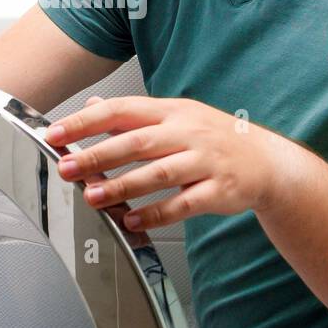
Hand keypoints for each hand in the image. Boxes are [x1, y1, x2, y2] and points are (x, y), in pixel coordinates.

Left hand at [44, 95, 303, 230]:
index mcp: (173, 111)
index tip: (57, 134)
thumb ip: (134, 115)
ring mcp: (206, 161)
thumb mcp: (177, 116)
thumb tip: (92, 106)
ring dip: (123, 186)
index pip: (122, 110)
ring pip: (158, 173)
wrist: (269, 162)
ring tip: (93, 197)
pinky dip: (156, 213)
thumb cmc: (215, 139)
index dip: (87, 122)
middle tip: (67, 168)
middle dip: (98, 155)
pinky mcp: (219, 190)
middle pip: (137, 141)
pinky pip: (183, 204)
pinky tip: (132, 221)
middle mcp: (188, 132)